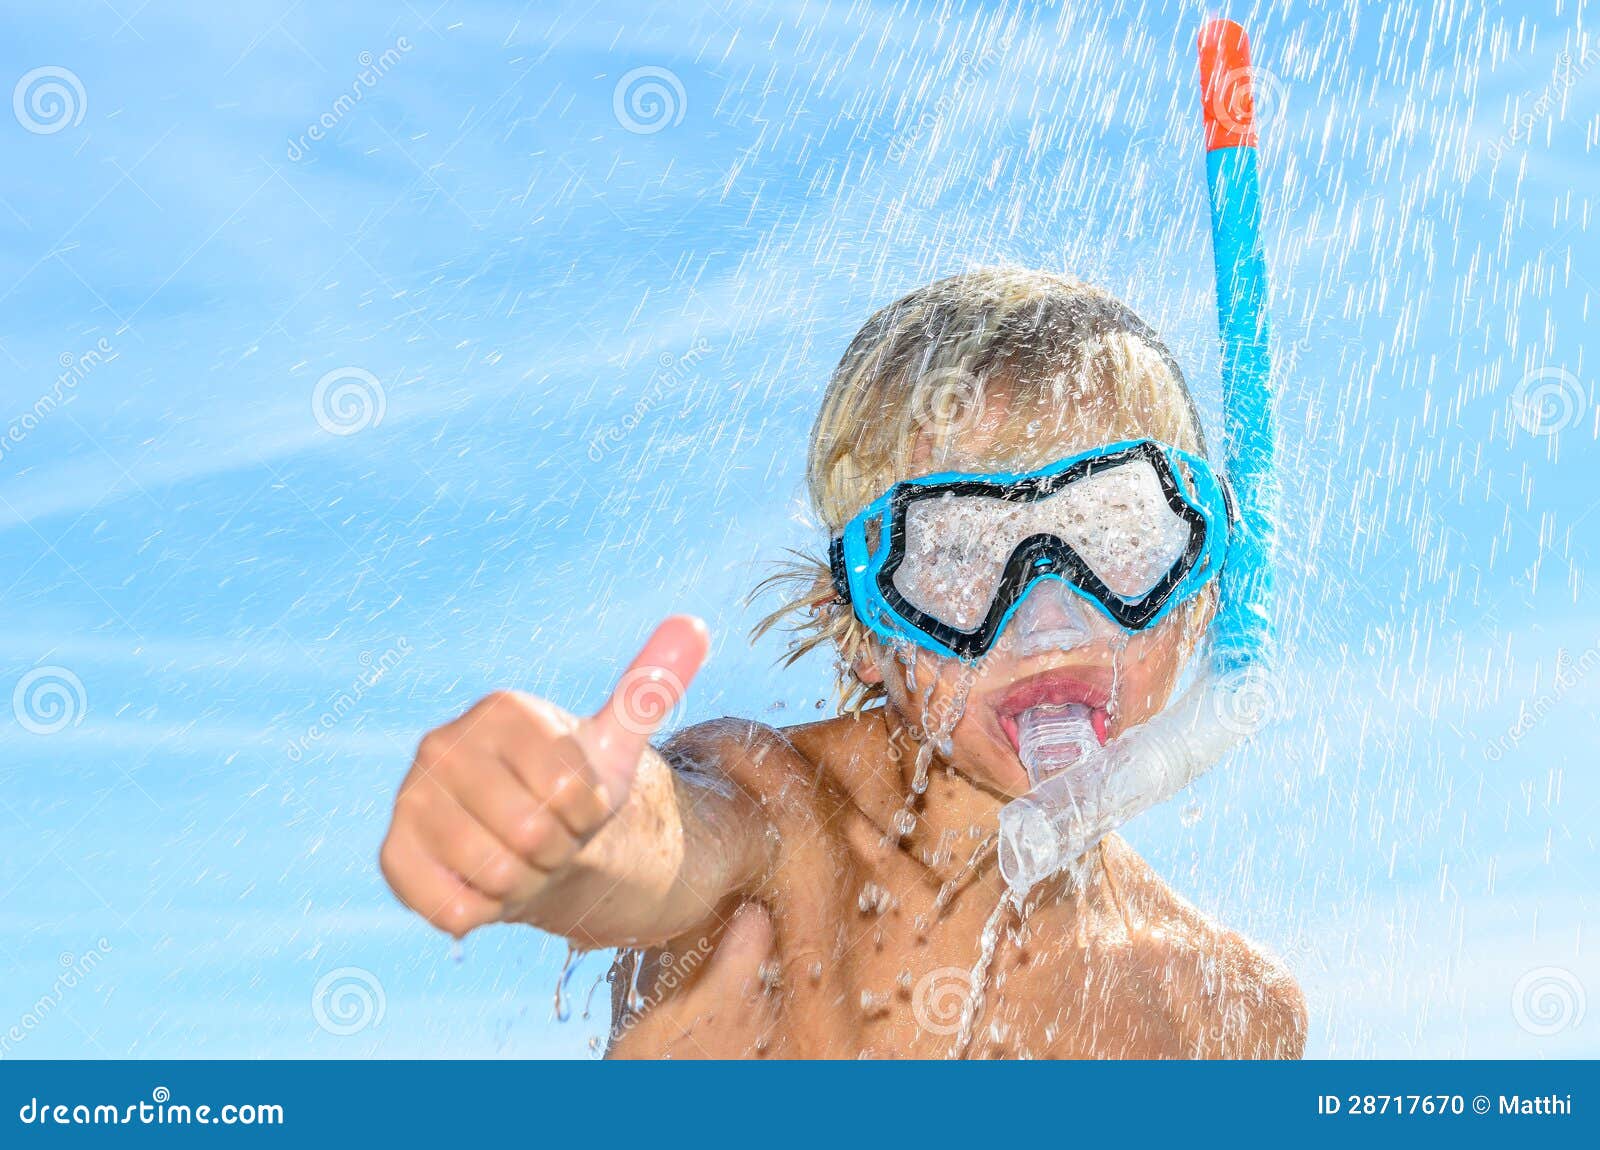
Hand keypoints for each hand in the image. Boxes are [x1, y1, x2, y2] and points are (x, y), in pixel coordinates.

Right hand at [380, 616, 708, 936]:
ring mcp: (409, 799)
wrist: (526, 841)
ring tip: (517, 857)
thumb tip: (696, 626)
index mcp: (500, 710)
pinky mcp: (392, 856)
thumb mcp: (614, 743)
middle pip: (532, 831)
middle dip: (556, 849)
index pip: (572, 788)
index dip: (588, 812)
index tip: (576, 801)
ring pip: (495, 872)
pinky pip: (453, 907)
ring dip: (522, 881)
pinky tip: (481, 883)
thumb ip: (650, 687)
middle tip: (547, 834)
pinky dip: (483, 909)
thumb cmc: (571, 791)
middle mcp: (441, 744)